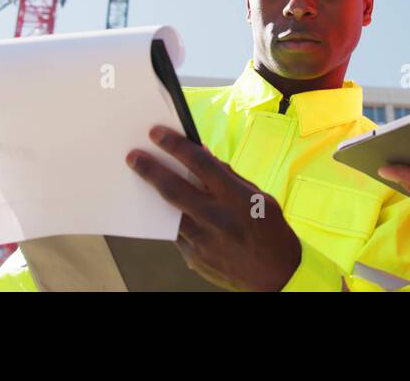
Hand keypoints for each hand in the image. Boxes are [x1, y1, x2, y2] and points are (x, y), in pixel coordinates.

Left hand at [127, 126, 301, 291]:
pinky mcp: (194, 259)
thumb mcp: (258, 196)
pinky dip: (174, 219)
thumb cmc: (270, 231)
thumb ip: (229, 176)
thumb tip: (202, 154)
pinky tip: (171, 210)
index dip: (176, 145)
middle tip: (132, 157)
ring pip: (170, 213)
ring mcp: (202, 242)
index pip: (200, 163)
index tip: (156, 133)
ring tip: (143, 180)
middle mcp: (216, 219)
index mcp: (236, 198)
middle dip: (149, 169)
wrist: (277, 277)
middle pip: (174, 188)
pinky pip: (177, 233)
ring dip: (155, 195)